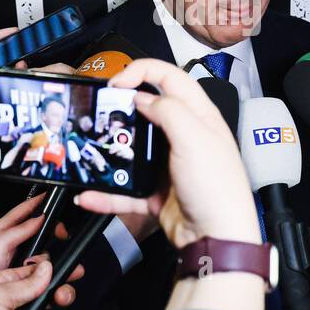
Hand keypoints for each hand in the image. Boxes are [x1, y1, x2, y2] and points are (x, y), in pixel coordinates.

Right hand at [74, 59, 257, 247]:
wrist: (216, 238)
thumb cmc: (219, 189)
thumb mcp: (194, 138)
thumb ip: (168, 110)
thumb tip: (143, 96)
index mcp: (199, 117)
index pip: (171, 78)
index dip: (142, 71)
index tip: (118, 80)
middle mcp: (183, 137)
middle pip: (147, 111)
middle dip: (121, 108)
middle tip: (101, 109)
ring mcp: (168, 165)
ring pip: (131, 150)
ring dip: (110, 152)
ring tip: (92, 148)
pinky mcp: (156, 192)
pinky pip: (124, 189)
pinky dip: (106, 193)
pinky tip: (90, 194)